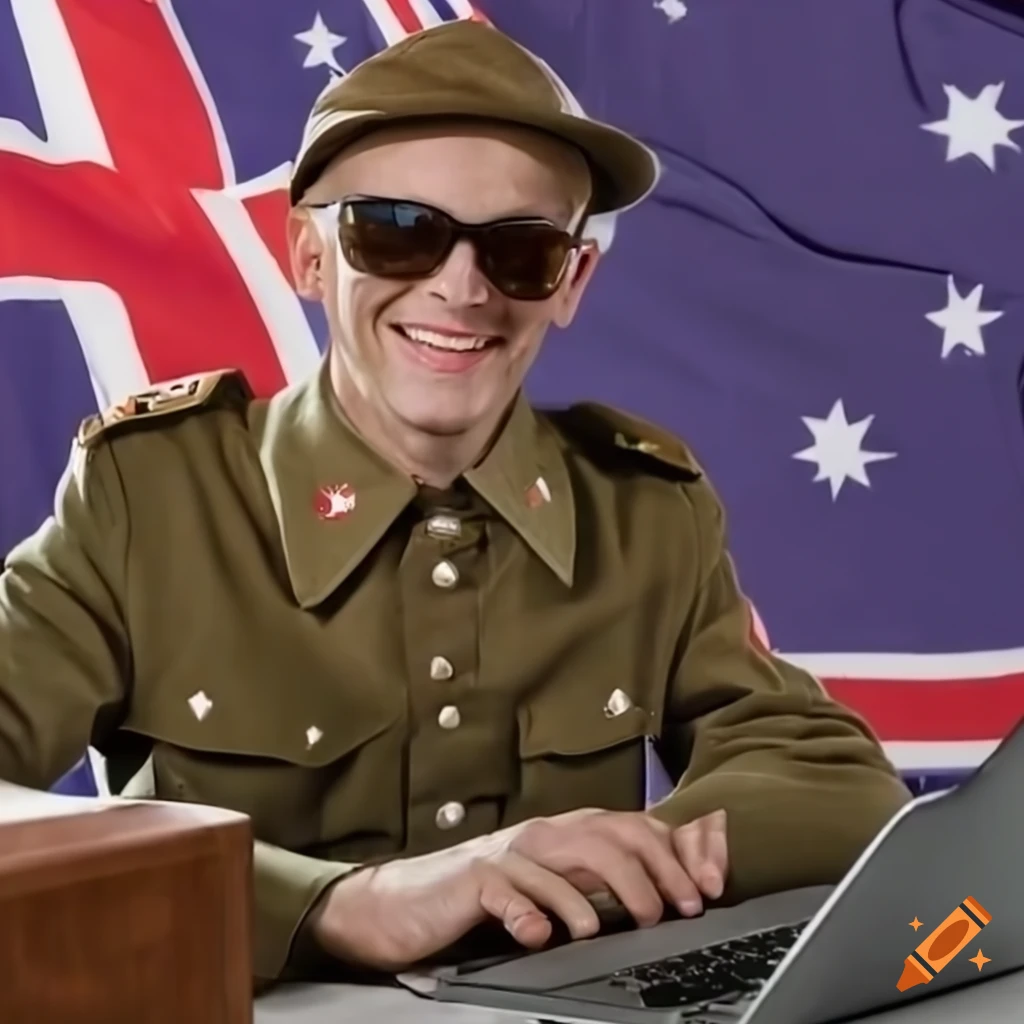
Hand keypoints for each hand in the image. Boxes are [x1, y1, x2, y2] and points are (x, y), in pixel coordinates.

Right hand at [310, 807, 727, 970]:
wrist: (407, 901)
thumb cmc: (488, 895)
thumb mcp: (553, 883)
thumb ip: (598, 881)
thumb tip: (664, 893)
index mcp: (567, 832)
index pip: (634, 827)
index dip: (677, 853)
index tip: (709, 887)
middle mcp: (543, 834)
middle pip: (610, 836)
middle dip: (653, 871)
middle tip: (678, 910)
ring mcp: (509, 854)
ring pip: (565, 858)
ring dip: (599, 894)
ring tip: (619, 926)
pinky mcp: (475, 881)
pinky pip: (509, 891)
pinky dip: (530, 912)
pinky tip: (540, 935)